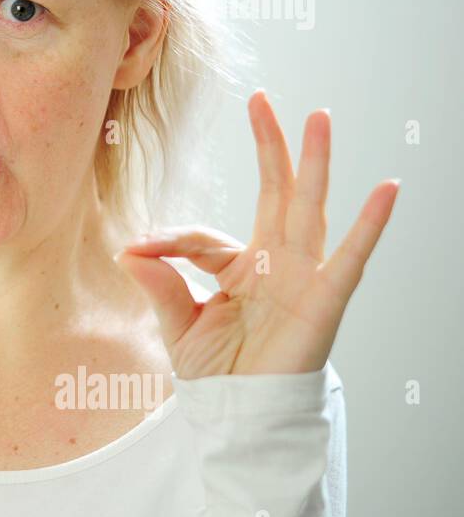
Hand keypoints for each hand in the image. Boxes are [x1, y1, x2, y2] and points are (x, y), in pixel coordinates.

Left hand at [114, 89, 399, 378]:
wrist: (241, 417)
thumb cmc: (217, 373)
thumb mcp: (178, 325)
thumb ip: (160, 286)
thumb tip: (129, 250)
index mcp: (239, 268)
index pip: (202, 238)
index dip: (168, 241)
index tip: (134, 250)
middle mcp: (274, 263)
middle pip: (274, 193)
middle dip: (269, 146)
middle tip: (260, 99)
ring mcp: (302, 277)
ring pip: (309, 209)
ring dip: (314, 163)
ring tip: (319, 118)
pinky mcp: (325, 300)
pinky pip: (351, 257)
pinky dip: (371, 224)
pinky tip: (387, 189)